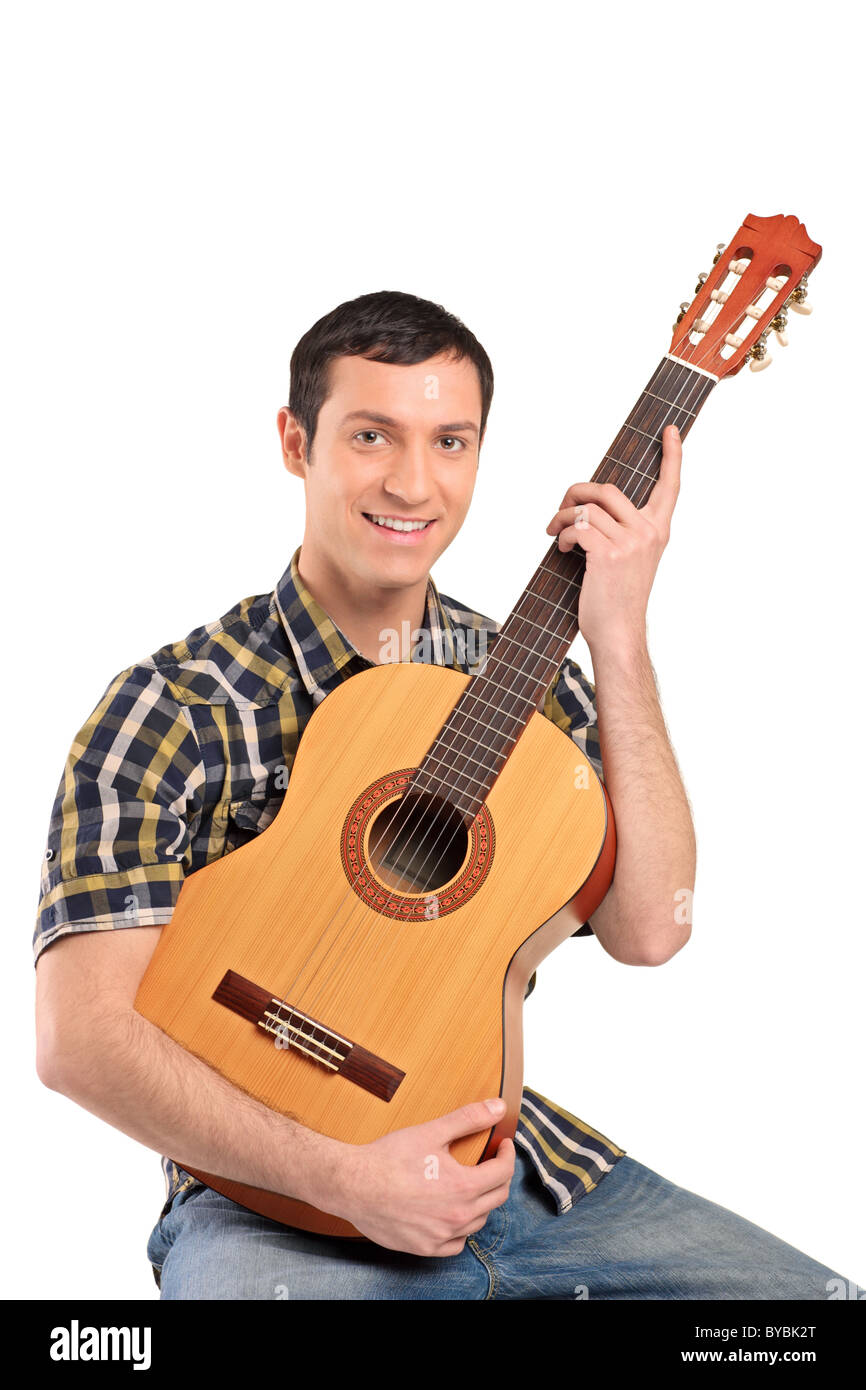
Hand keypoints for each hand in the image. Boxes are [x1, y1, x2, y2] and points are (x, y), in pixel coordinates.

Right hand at [333, 1099, 514, 1255]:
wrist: (354, 1184)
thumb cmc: (389, 1158)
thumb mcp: (432, 1132)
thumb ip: (469, 1119)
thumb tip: (499, 1107)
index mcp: (463, 1186)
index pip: (503, 1173)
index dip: (507, 1155)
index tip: (503, 1144)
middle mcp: (457, 1216)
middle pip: (496, 1198)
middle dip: (499, 1177)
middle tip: (491, 1162)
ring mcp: (441, 1236)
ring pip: (478, 1222)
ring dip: (482, 1202)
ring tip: (471, 1185)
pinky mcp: (425, 1248)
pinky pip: (456, 1244)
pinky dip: (460, 1230)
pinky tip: (452, 1214)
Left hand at [545, 423, 681, 651]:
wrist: (618, 633)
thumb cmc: (617, 599)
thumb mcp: (630, 559)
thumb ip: (622, 530)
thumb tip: (588, 509)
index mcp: (658, 530)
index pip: (671, 485)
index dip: (672, 455)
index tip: (670, 430)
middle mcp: (649, 532)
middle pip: (606, 488)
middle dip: (574, 492)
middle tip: (560, 510)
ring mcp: (631, 542)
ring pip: (586, 508)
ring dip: (561, 518)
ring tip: (556, 534)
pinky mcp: (609, 554)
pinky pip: (577, 527)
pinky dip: (562, 535)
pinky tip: (563, 549)